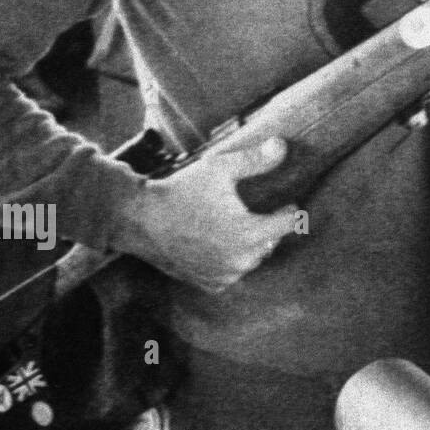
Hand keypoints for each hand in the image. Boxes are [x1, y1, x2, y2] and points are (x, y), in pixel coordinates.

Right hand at [112, 137, 301, 292]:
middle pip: (271, 242)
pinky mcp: (209, 284)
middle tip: (262, 211)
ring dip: (252, 245)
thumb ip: (255, 159)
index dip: (290, 210)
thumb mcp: (219, 168)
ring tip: (242, 226)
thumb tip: (282, 145)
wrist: (139, 219)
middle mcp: (240, 261)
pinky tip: (223, 245)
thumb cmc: (181, 191)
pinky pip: (233, 273)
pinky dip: (232, 261)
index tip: (287, 202)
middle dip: (270, 227)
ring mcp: (224, 275)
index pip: (289, 224)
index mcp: (249, 234)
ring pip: (253, 259)